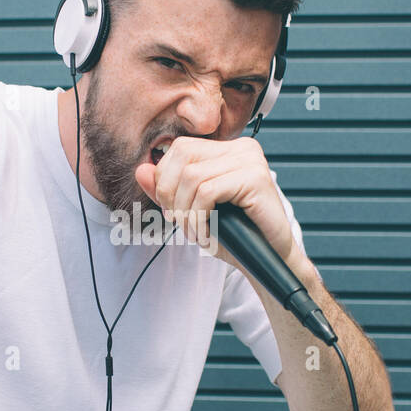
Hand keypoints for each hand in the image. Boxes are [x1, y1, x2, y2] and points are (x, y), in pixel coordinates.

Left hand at [134, 135, 302, 273]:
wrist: (270, 261)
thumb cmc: (236, 238)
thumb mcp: (192, 212)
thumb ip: (166, 191)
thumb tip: (141, 170)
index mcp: (228, 150)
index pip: (180, 149)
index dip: (165, 182)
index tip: (174, 212)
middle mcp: (242, 148)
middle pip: (181, 156)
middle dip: (171, 194)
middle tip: (181, 223)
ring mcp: (251, 160)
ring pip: (192, 177)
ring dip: (185, 212)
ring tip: (197, 232)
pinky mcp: (256, 178)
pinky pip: (208, 192)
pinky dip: (199, 217)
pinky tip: (208, 233)